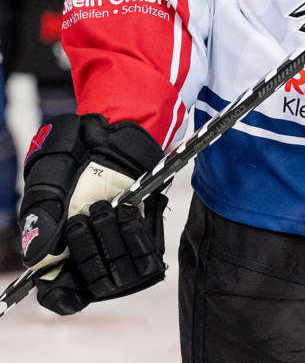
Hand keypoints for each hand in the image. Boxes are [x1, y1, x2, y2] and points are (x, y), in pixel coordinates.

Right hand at [19, 113, 166, 314]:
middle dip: (88, 252)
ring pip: (120, 273)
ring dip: (112, 240)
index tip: (66, 282)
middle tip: (85, 216)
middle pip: (92, 283)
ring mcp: (119, 244)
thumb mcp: (47, 179)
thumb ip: (39, 215)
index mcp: (59, 250)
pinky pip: (147, 252)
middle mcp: (91, 253)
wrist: (112, 129)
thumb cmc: (73, 156)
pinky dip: (135, 232)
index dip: (62, 295)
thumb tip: (36, 257)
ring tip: (105, 207)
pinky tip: (126, 208)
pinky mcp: (146, 232)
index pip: (59, 295)